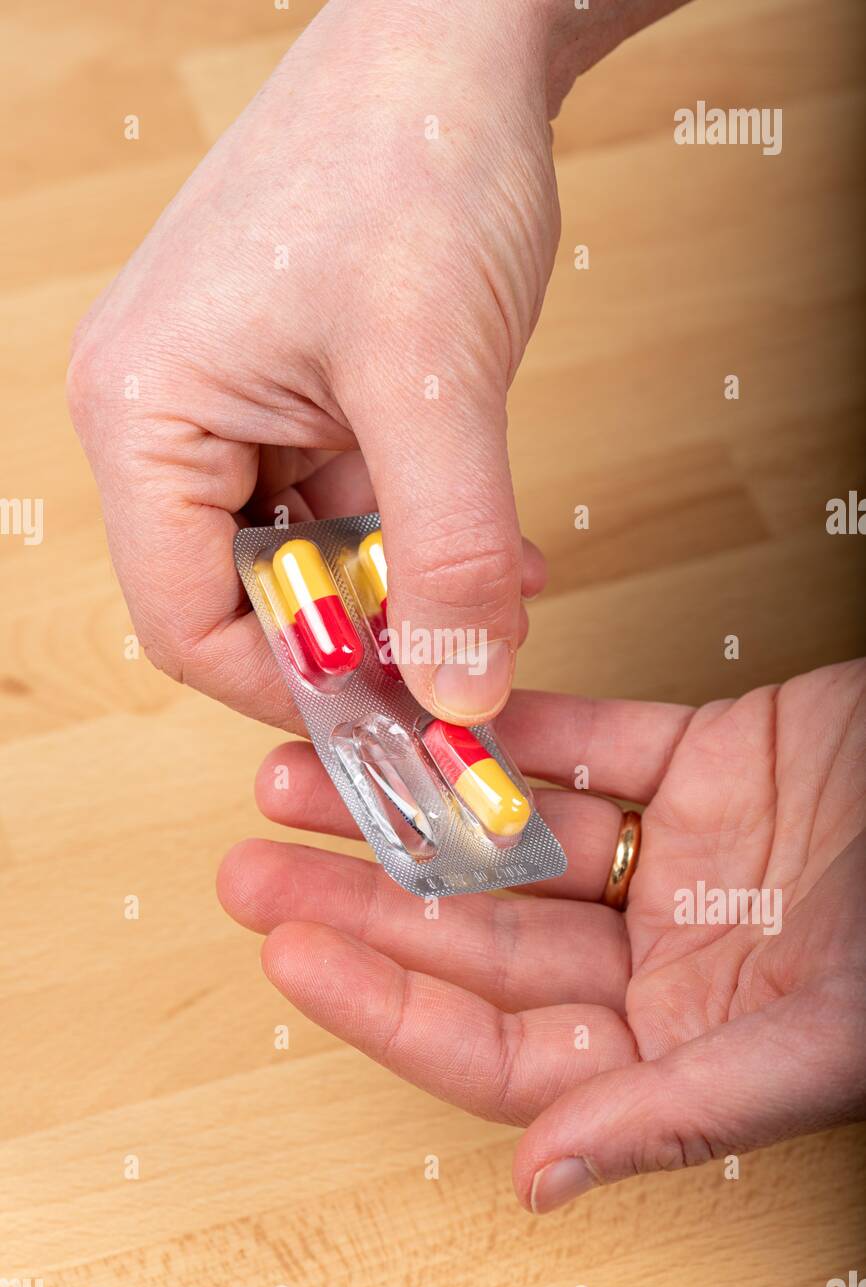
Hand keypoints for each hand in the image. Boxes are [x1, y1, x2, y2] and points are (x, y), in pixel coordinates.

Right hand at [67, 0, 687, 728]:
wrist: (456, 38)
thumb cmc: (413, 158)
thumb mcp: (436, 378)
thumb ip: (446, 551)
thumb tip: (462, 691)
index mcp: (145, 411)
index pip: (181, 620)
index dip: (288, 689)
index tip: (395, 722)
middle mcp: (166, 414)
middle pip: (242, 596)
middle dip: (357, 639)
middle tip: (459, 665)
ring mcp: (230, 401)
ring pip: (304, 557)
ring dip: (400, 588)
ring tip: (493, 597)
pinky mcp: (293, 389)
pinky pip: (342, 504)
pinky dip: (412, 535)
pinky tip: (488, 544)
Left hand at [217, 660, 865, 1211]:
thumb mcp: (825, 1036)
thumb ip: (682, 1112)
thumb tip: (539, 1181)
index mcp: (685, 1050)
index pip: (502, 1045)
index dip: (389, 1002)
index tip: (292, 954)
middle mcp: (668, 959)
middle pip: (485, 934)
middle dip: (367, 895)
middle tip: (257, 858)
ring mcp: (680, 859)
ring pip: (514, 833)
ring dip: (412, 804)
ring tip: (301, 774)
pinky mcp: (704, 764)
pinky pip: (584, 743)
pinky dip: (505, 728)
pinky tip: (424, 711)